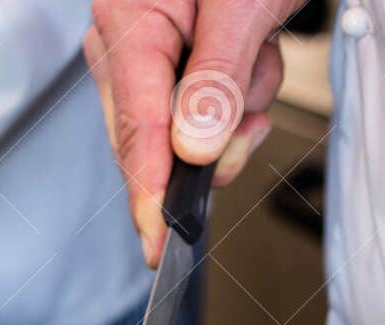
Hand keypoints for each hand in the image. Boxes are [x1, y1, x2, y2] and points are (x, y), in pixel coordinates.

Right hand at [85, 0, 293, 264]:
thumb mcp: (246, 5)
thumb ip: (218, 79)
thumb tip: (193, 150)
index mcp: (127, 22)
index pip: (134, 128)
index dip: (148, 191)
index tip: (159, 240)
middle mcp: (124, 43)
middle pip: (149, 141)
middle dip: (209, 145)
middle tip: (250, 124)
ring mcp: (144, 55)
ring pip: (181, 133)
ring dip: (233, 114)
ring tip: (260, 61)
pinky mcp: (170, 62)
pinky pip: (197, 112)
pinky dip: (235, 102)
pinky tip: (252, 67)